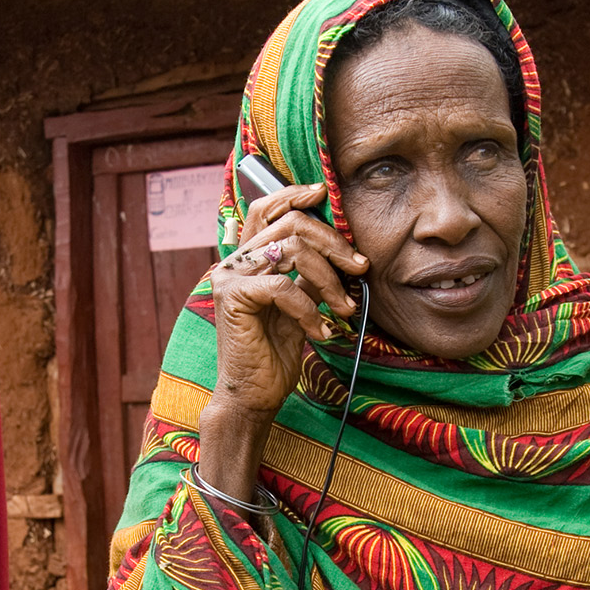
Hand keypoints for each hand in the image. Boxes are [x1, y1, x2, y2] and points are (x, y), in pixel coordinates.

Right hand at [205, 182, 367, 419]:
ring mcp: (230, 277)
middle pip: (289, 224)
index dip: (294, 195)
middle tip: (359, 267)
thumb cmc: (274, 354)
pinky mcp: (234, 297)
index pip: (266, 210)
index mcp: (248, 259)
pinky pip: (284, 286)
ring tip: (345, 307)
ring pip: (292, 250)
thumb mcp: (300, 305)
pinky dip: (310, 308)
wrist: (254, 396)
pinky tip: (320, 330)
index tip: (324, 193)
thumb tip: (340, 252)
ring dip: (329, 279)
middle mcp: (234, 262)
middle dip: (333, 243)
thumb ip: (308, 274)